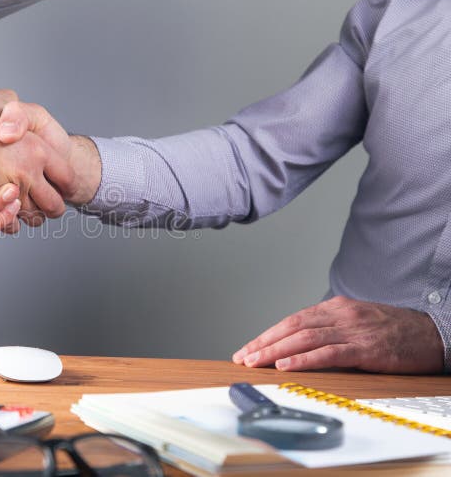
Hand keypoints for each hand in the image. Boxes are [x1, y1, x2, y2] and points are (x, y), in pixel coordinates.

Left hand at [232, 296, 443, 373]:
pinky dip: (304, 359)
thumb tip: (298, 346)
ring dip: (276, 351)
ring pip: (305, 338)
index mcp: (335, 308)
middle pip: (292, 327)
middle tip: (243, 356)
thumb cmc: (393, 331)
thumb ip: (329, 330)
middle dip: (264, 343)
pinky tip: (286, 366)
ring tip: (256, 361)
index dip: (267, 335)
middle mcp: (340, 315)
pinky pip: (329, 353)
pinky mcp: (366, 348)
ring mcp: (353, 330)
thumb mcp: (356, 323)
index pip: (292, 320)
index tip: (248, 348)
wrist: (434, 334)